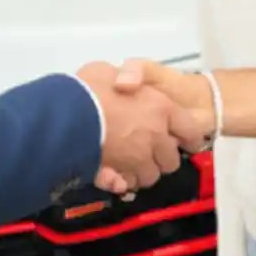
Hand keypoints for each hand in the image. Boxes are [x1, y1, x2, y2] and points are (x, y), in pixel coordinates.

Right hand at [75, 62, 206, 195]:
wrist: (66, 115)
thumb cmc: (87, 89)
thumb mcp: (106, 71)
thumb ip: (122, 78)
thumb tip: (123, 82)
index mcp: (160, 108)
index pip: (190, 129)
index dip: (188, 137)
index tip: (184, 141)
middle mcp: (156, 136)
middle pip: (171, 159)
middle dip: (161, 158)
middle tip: (148, 152)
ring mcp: (139, 159)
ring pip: (150, 175)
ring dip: (141, 172)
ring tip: (128, 165)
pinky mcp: (120, 176)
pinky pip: (127, 185)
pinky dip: (121, 182)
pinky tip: (112, 175)